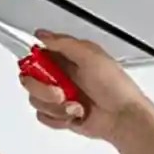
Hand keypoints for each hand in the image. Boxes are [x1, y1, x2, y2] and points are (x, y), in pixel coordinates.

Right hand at [21, 30, 149, 144]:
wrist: (123, 117)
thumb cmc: (115, 87)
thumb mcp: (91, 57)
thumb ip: (64, 44)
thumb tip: (42, 34)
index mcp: (69, 57)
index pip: (38, 55)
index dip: (33, 62)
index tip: (41, 69)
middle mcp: (62, 76)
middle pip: (30, 79)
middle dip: (42, 88)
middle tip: (60, 92)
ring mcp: (61, 96)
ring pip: (36, 99)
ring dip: (54, 106)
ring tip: (74, 105)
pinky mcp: (61, 114)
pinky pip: (43, 116)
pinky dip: (58, 118)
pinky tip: (74, 114)